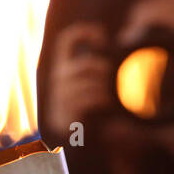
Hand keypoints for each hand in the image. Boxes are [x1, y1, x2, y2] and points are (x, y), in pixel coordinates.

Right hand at [46, 22, 112, 137]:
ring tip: (107, 97)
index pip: (67, 39)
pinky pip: (86, 100)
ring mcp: (60, 97)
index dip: (85, 32)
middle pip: (84, 64)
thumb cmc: (90, 109)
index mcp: (63, 68)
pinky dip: (100, 101)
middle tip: (110, 81)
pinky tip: (104, 106)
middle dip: (102, 71)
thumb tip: (115, 47)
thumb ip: (97, 69)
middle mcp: (58, 80)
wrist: (77, 141)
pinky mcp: (64, 114)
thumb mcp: (91, 85)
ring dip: (102, 89)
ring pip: (87, 83)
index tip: (104, 39)